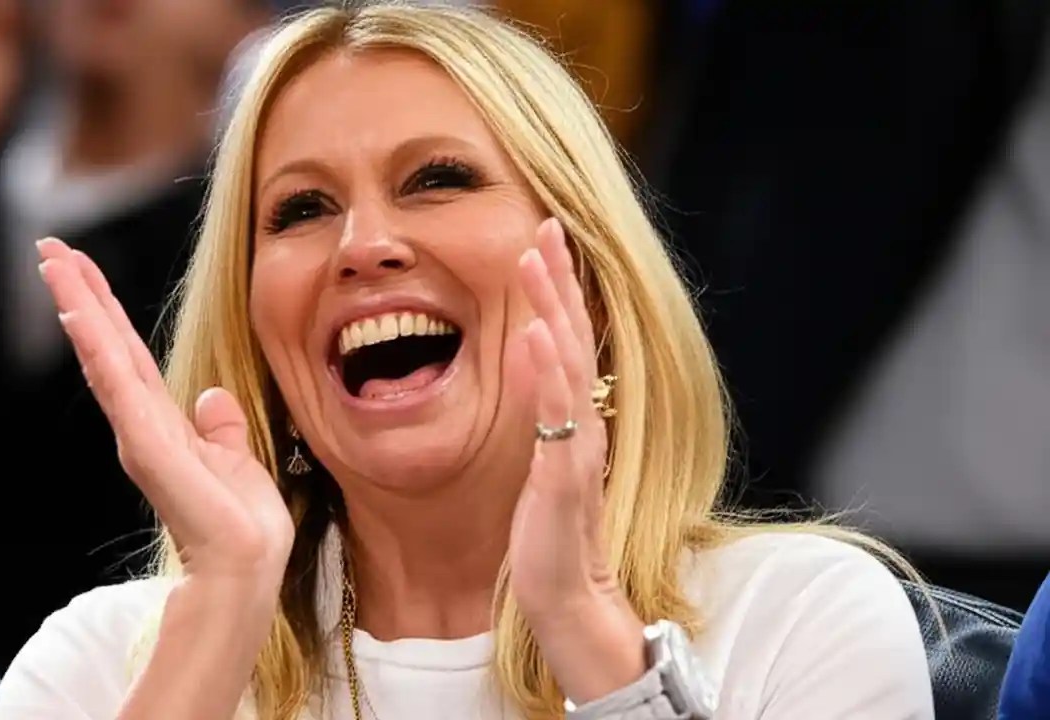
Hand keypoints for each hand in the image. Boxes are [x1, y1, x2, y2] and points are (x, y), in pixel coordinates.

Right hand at [36, 239, 294, 587]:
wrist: (247, 563)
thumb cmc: (241, 521)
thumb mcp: (235, 458)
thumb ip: (220, 428)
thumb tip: (212, 396)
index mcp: (163, 421)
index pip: (127, 353)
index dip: (105, 309)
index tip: (80, 267)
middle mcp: (142, 422)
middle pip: (106, 344)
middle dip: (79, 294)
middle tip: (49, 246)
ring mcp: (139, 432)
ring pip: (103, 354)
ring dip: (79, 306)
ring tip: (54, 262)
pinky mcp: (146, 444)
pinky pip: (118, 384)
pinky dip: (98, 347)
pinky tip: (79, 312)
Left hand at [505, 218, 646, 701]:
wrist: (567, 595)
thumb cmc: (551, 533)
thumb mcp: (542, 462)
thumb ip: (542, 417)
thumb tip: (526, 369)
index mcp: (573, 416)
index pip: (567, 339)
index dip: (556, 288)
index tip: (542, 239)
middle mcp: (582, 421)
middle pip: (572, 336)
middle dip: (557, 279)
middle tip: (543, 224)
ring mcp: (576, 445)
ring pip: (567, 363)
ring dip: (550, 307)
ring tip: (535, 259)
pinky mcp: (565, 475)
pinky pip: (556, 415)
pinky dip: (545, 371)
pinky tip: (531, 335)